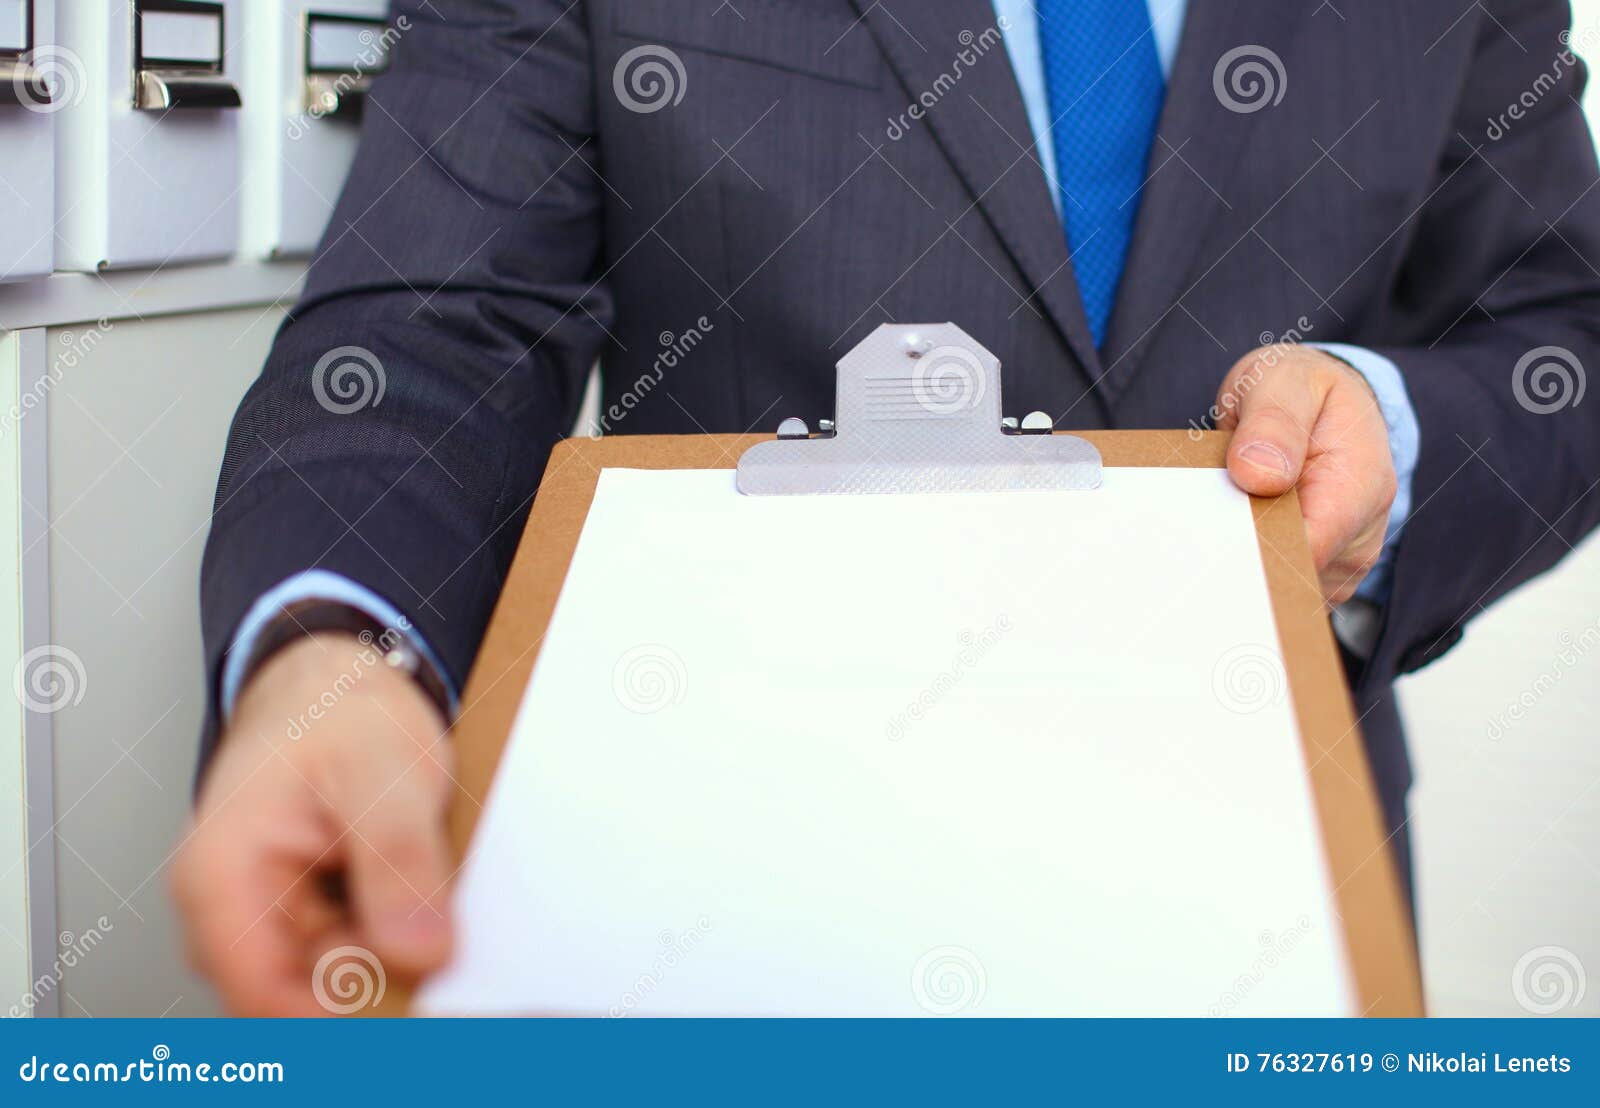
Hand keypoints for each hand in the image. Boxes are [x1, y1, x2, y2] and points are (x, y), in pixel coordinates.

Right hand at [171, 631, 453, 1015]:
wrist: (340, 685)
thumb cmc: (340, 713)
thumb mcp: (384, 771)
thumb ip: (399, 861)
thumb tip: (419, 949)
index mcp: (221, 878)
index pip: (266, 999)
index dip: (345, 1011)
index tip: (416, 990)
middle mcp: (229, 914)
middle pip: (305, 1001)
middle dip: (377, 976)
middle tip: (432, 918)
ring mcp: (264, 922)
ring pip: (336, 986)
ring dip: (390, 955)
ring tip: (420, 884)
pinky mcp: (303, 924)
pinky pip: (353, 962)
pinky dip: (393, 939)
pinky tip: (412, 893)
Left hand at [1214, 345, 1397, 604]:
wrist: (1321, 403)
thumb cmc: (1301, 390)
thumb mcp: (1283, 382)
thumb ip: (1273, 422)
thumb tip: (1259, 473)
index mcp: (1360, 485)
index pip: (1306, 548)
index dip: (1254, 552)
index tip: (1209, 542)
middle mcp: (1360, 534)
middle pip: (1290, 576)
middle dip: (1241, 560)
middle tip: (1194, 533)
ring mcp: (1342, 559)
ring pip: (1280, 587)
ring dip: (1241, 563)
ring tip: (1216, 523)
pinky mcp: (1319, 570)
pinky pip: (1277, 587)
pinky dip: (1247, 567)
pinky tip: (1227, 539)